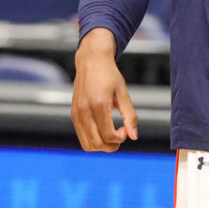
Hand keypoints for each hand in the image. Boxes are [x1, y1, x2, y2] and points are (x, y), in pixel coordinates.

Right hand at [70, 28, 137, 151]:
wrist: (91, 61)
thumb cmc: (110, 75)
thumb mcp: (123, 93)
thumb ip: (129, 115)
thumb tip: (134, 137)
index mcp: (98, 105)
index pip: (108, 135)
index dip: (120, 138)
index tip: (126, 129)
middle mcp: (84, 111)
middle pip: (96, 144)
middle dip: (111, 146)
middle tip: (121, 135)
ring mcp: (77, 114)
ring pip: (87, 145)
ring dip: (102, 145)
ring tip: (113, 134)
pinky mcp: (74, 114)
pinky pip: (82, 136)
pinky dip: (94, 139)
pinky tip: (104, 128)